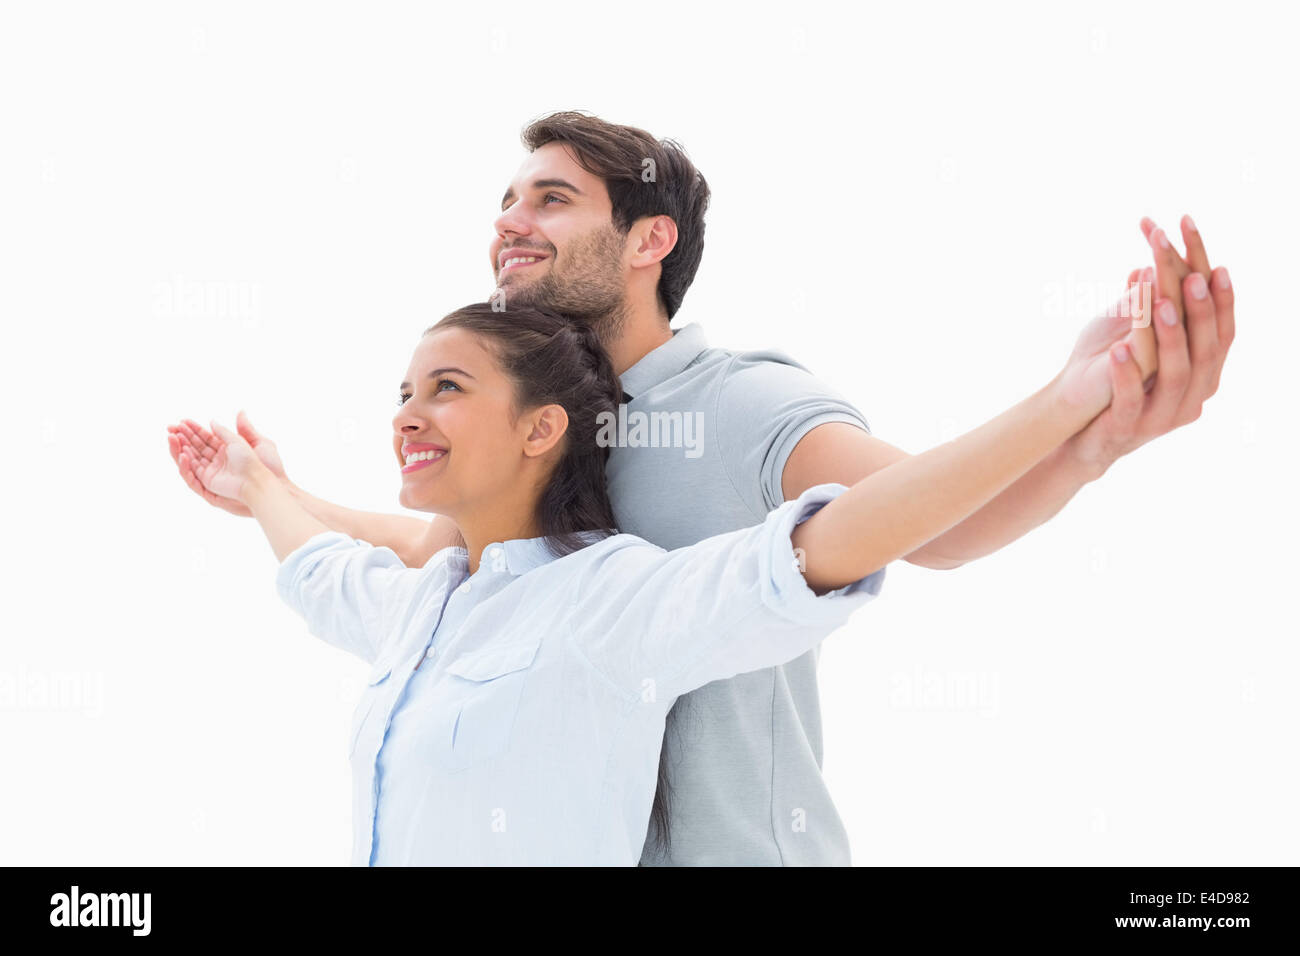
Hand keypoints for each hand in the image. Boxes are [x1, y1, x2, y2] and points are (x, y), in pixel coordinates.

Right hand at [172, 418, 270, 504]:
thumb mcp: (249, 440)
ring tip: (172, 437)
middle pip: (196, 447)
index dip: (194, 430)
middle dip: (183, 437)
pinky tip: (183, 454)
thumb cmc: (262, 463)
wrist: (264, 482)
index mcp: (228, 450)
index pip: (206, 438)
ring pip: (191, 460)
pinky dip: (186, 465)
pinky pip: (192, 475)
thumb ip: (231, 430)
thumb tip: (213, 420)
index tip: (183, 421)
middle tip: (171, 427)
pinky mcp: (209, 484)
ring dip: (180, 449)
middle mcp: (218, 461)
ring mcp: (213, 473)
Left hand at [1063, 215, 1233, 474]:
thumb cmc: (1105, 376)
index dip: (1222, 303)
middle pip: (1204, 352)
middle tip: (1191, 277)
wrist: (1074, 427)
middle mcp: (1189, 397)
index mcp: (1199, 375)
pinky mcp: (1128, 426)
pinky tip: (1117, 349)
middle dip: (1199, 312)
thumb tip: (1149, 263)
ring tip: (1159, 303)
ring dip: (1168, 336)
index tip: (1217, 267)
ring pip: (1175, 374)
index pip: (1220, 335)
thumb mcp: (1130, 338)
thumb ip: (1146, 311)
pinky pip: (1132, 399)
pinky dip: (1127, 373)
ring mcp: (1160, 415)